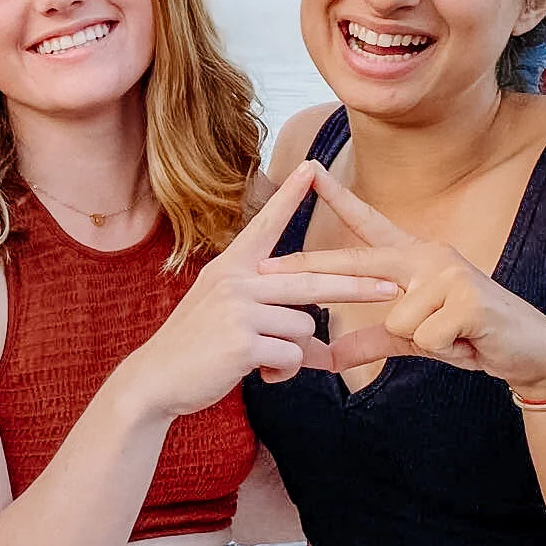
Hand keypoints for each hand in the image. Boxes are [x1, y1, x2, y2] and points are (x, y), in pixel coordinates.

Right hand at [121, 161, 403, 419]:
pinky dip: (285, 371)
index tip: (310, 167)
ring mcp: (238, 310)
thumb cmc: (195, 346)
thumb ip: (267, 313)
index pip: (265, 226)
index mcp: (230, 268)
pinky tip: (261, 375)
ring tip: (267, 362)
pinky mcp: (242, 342)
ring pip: (303, 325)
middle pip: (310, 280)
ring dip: (297, 351)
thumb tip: (312, 334)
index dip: (288, 197)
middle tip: (390, 286)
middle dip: (355, 286)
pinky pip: (291, 356)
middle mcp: (234, 281)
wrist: (155, 378)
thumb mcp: (226, 315)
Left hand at [261, 165, 545, 400]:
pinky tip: (467, 340)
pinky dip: (442, 348)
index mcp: (415, 258)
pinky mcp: (467, 298)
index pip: (370, 223)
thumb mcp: (414, 338)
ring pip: (394, 318)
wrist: (530, 352)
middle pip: (358, 265)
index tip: (308, 170)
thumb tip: (330, 356)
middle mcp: (429, 255)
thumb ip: (372, 340)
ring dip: (421, 339)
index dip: (338, 198)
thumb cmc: (470, 337)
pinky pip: (422, 335)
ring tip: (452, 334)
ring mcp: (450, 273)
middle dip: (312, 274)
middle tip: (265, 272)